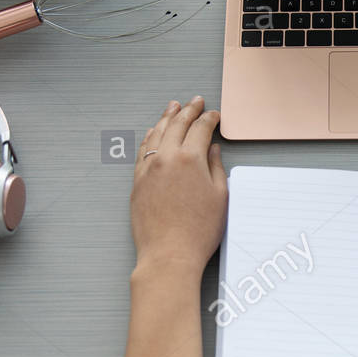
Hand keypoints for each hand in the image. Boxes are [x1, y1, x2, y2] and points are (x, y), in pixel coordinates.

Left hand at [131, 97, 226, 277]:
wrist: (169, 255)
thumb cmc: (198, 231)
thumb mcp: (219, 197)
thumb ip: (215, 168)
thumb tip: (212, 151)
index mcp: (190, 159)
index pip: (200, 129)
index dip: (209, 119)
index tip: (214, 115)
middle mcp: (167, 158)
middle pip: (177, 125)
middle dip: (188, 111)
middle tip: (195, 102)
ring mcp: (148, 169)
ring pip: (156, 133)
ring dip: (166, 118)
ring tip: (173, 107)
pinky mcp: (137, 182)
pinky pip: (143, 151)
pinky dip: (150, 137)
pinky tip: (153, 132)